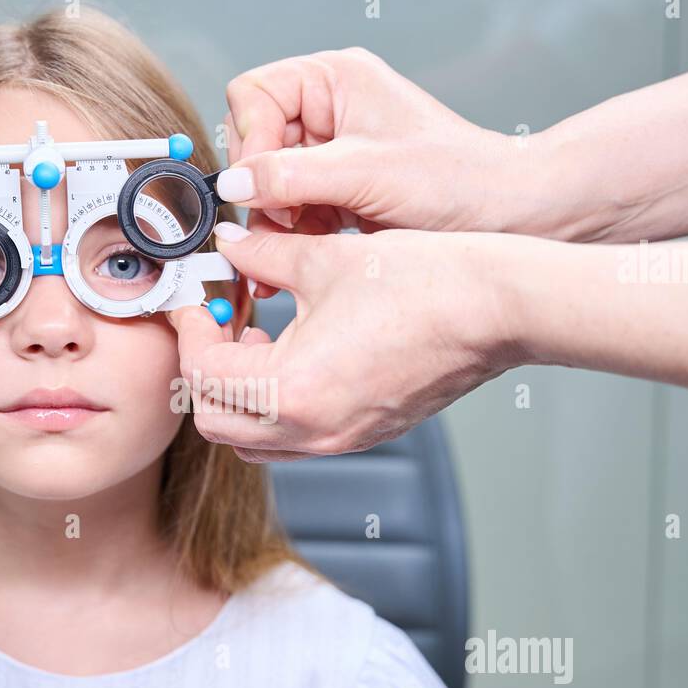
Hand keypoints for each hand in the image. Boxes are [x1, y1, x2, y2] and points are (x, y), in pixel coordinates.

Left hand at [168, 222, 522, 460]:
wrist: (496, 308)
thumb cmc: (426, 283)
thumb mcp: (323, 259)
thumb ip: (260, 257)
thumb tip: (229, 249)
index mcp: (292, 391)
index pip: (203, 374)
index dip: (190, 330)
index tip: (198, 297)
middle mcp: (313, 430)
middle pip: (216, 421)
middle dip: (204, 368)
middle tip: (216, 319)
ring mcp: (340, 439)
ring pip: (253, 438)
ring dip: (237, 393)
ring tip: (253, 335)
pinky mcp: (363, 433)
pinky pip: (295, 436)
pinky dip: (275, 402)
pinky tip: (293, 349)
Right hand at [218, 47, 513, 245]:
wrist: (508, 217)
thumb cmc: (456, 179)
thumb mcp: (363, 174)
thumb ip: (290, 177)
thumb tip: (232, 184)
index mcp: (334, 80)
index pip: (254, 96)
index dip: (249, 143)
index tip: (259, 189)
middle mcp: (329, 109)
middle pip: (255, 143)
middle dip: (262, 189)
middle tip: (281, 221)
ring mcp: (333, 151)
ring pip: (269, 183)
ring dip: (273, 221)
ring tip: (286, 253)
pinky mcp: (340, 190)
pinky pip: (292, 210)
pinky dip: (291, 237)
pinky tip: (298, 259)